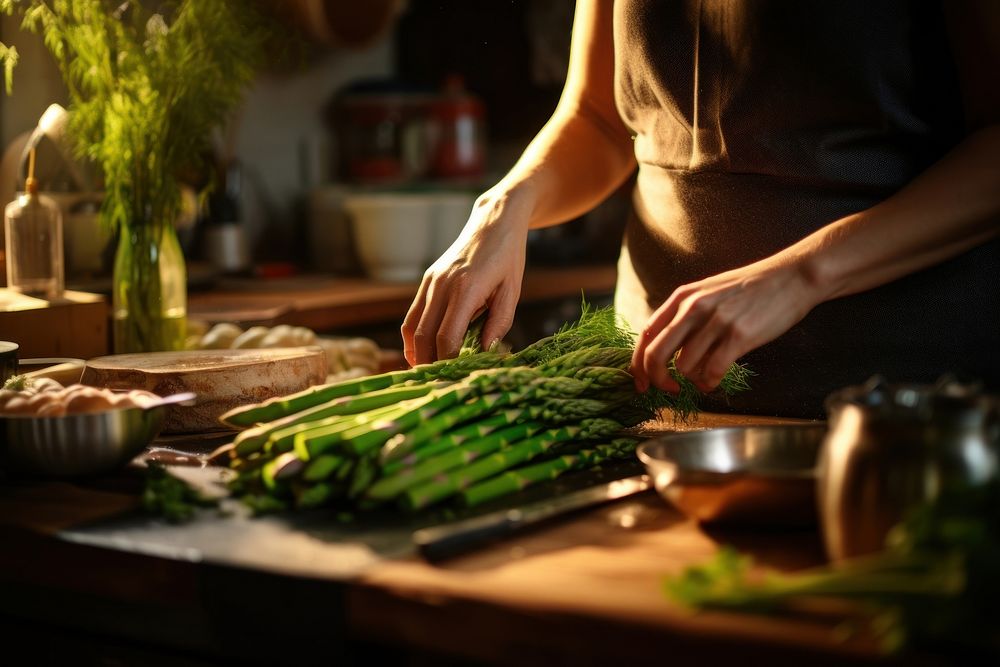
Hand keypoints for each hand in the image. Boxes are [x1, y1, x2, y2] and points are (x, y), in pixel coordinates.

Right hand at [401, 187, 531, 365]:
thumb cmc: (508, 258)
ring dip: (417, 353)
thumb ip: (498, 323)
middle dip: (430, 363)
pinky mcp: (427, 280)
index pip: (446, 336)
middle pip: (424, 336)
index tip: (457, 377)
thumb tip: (483, 352)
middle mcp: (442, 285)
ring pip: (412, 327)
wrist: (494, 222)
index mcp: (466, 289)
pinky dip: (413, 337)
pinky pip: (412, 315)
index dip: (449, 361)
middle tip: (440, 382)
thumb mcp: (512, 292)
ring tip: (429, 372)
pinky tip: (422, 352)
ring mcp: (431, 282)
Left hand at [630, 257, 821, 392]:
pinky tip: (715, 381)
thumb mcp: (707, 292)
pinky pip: (712, 371)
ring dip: (691, 381)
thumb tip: (664, 349)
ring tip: (704, 378)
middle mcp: (693, 307)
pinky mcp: (739, 335)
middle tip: (668, 389)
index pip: (645, 335)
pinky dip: (709, 383)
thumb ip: (684, 315)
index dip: (637, 364)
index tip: (641, 382)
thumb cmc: (749, 289)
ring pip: (684, 367)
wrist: (791, 277)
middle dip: (656, 379)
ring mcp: (716, 321)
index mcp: (681, 297)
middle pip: (656, 355)